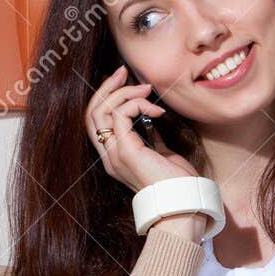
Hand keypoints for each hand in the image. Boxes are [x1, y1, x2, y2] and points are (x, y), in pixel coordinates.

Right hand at [87, 63, 200, 193]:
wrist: (183, 204)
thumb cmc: (176, 184)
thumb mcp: (161, 154)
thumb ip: (151, 139)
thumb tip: (150, 121)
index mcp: (115, 157)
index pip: (96, 121)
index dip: (105, 98)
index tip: (123, 81)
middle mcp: (109, 156)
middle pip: (92, 113)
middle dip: (106, 87)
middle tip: (123, 71)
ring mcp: (114, 155)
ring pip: (101, 111)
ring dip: (123, 93)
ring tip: (146, 89)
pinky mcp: (126, 152)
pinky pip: (120, 116)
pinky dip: (137, 105)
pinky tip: (156, 111)